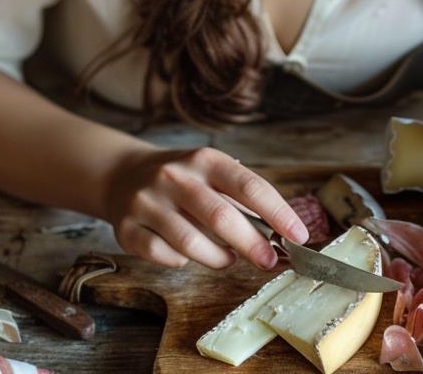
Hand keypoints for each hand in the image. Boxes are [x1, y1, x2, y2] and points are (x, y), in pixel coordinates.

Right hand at [100, 145, 307, 269]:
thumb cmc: (183, 180)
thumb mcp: (212, 173)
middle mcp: (174, 176)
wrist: (123, 175)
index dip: (278, 214)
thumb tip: (283, 233)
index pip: (250, 186)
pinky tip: (187, 255)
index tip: (299, 236)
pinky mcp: (127, 228)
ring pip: (191, 243)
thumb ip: (243, 199)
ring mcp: (148, 202)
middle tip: (269, 261)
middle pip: (221, 217)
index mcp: (205, 160)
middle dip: (252, 244)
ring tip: (229, 259)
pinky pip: (163, 256)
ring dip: (218, 258)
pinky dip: (182, 262)